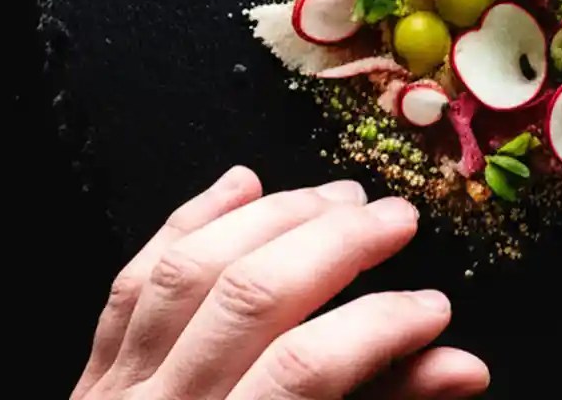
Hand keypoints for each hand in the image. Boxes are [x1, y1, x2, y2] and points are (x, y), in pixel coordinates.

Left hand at [71, 167, 488, 399]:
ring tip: (340, 196)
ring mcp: (118, 390)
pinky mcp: (96, 371)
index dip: (380, 325)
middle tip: (398, 218)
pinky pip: (136, 276)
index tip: (435, 307)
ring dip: (274, 217)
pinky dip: (192, 220)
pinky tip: (243, 182)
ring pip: (193, 271)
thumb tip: (465, 369)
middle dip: (335, 245)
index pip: (306, 368)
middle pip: (252, 299)